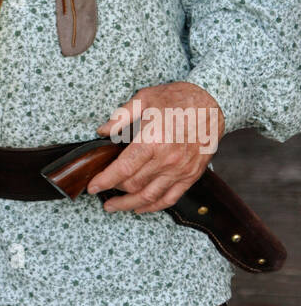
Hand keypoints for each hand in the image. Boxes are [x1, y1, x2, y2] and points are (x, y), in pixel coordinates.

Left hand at [88, 81, 224, 213]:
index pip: (122, 169)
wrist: (212, 103)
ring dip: (129, 204)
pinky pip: (171, 198)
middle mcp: (167, 159)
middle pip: (133, 184)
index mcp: (152, 140)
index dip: (104, 180)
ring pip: (150, 197)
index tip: (92, 187)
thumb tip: (102, 131)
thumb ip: (120, 117)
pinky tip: (141, 207)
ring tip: (115, 206)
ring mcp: (181, 170)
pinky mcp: (191, 175)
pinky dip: (154, 206)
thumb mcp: (144, 99)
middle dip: (114, 190)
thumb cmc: (177, 98)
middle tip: (102, 190)